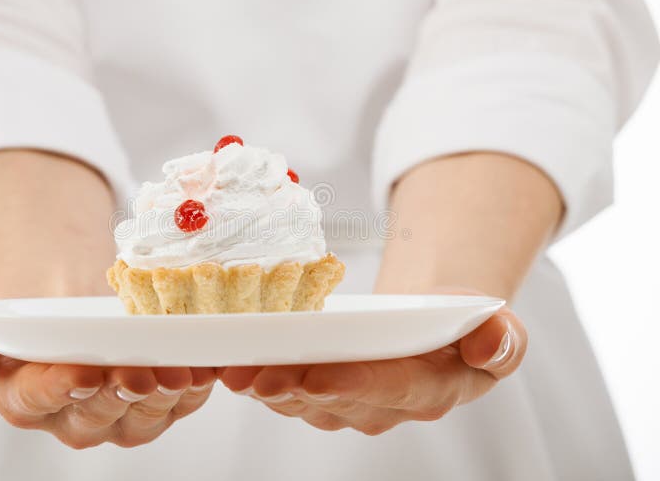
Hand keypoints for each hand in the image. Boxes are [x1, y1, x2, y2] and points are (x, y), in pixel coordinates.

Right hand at [0, 325, 215, 448]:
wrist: (76, 311)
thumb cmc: (33, 325)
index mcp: (27, 400)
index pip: (38, 400)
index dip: (60, 388)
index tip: (81, 373)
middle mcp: (78, 417)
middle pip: (99, 413)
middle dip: (119, 394)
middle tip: (135, 373)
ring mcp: (126, 413)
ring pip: (146, 413)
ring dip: (163, 393)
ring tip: (176, 371)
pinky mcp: (165, 400)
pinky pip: (185, 399)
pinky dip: (198, 384)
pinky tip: (205, 366)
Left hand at [219, 305, 525, 434]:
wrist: (433, 325)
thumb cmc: (462, 326)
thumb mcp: (499, 327)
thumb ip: (502, 340)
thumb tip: (489, 345)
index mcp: (429, 391)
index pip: (390, 390)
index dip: (354, 385)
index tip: (319, 377)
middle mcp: (383, 406)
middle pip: (334, 400)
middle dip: (295, 388)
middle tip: (259, 375)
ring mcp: (347, 401)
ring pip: (301, 400)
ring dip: (266, 385)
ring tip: (234, 368)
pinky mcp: (318, 389)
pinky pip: (285, 387)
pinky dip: (256, 375)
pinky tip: (229, 362)